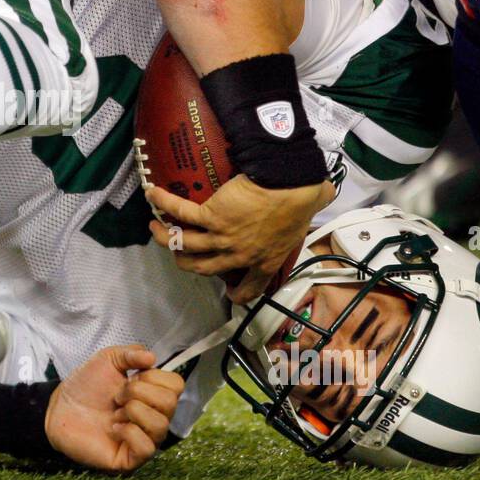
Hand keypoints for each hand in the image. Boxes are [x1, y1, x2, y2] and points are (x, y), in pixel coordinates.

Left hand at [45, 346, 185, 473]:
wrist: (59, 408)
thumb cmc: (85, 386)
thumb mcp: (108, 359)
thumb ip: (131, 353)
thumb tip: (152, 358)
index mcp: (153, 395)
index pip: (176, 385)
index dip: (154, 376)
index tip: (131, 378)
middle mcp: (154, 418)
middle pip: (170, 403)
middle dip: (138, 392)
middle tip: (117, 396)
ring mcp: (144, 440)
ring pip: (161, 426)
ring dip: (133, 412)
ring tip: (115, 413)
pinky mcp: (131, 459)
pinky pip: (147, 448)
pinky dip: (129, 432)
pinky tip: (113, 428)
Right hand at [147, 175, 334, 302]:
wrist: (289, 186)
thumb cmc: (301, 196)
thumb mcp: (310, 214)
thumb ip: (315, 208)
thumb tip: (326, 192)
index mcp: (266, 260)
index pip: (249, 288)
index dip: (236, 293)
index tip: (229, 291)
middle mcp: (241, 255)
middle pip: (204, 269)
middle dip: (186, 263)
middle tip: (180, 253)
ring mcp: (223, 239)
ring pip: (185, 247)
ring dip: (166, 237)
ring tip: (156, 228)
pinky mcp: (211, 217)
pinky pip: (181, 214)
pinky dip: (164, 204)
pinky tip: (153, 196)